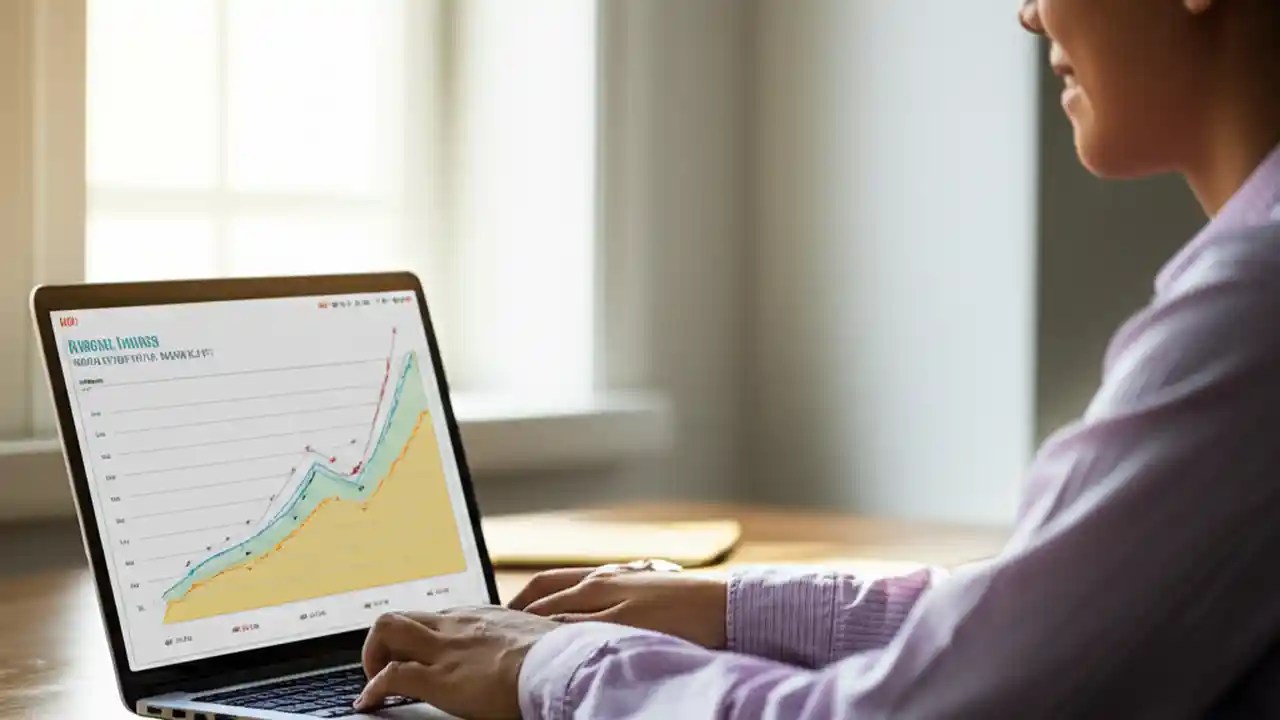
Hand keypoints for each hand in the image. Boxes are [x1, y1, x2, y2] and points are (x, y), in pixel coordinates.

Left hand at [356, 606, 558, 718]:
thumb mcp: (536, 637)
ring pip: (387, 629)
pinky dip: (373, 690)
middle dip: (386, 641)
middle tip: (387, 666)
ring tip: (375, 681)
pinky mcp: (438, 678)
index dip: (421, 636)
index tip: (419, 653)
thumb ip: (522, 640)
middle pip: (403, 616)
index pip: (436, 617)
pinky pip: (390, 676)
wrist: (561, 666)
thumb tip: (536, 651)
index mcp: (480, 615)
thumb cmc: (558, 655)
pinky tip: (371, 703)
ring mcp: (444, 649)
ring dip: (373, 655)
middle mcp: (456, 625)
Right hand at [509, 567, 728, 648]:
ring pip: (570, 581)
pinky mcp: (641, 579)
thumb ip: (577, 624)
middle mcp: (604, 576)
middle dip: (521, 601)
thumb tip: (538, 625)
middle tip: (500, 619)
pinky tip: (580, 603)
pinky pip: (593, 582)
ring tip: (530, 611)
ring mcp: (622, 575)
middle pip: (548, 586)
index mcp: (594, 586)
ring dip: (545, 595)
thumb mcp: (622, 628)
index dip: (515, 620)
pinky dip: (573, 593)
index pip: (540, 605)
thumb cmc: (682, 620)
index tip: (495, 632)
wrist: (728, 607)